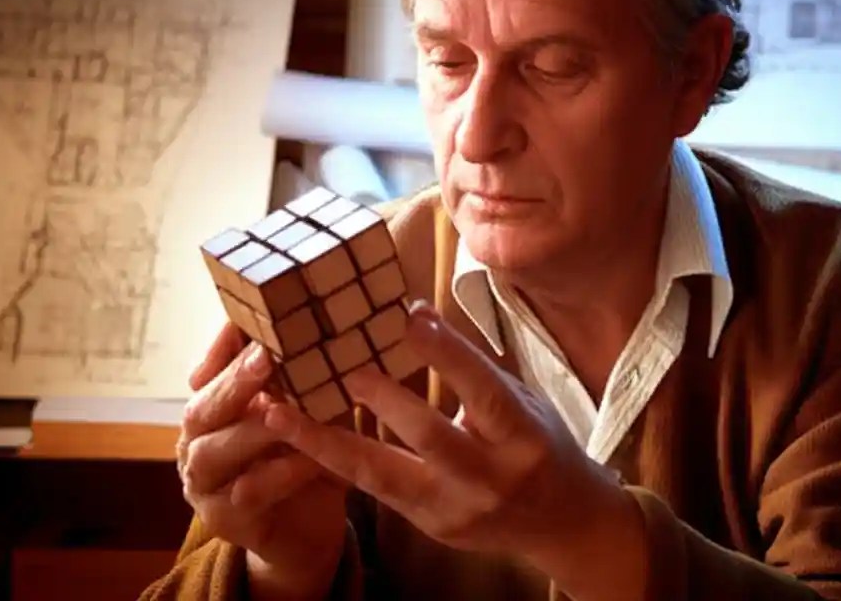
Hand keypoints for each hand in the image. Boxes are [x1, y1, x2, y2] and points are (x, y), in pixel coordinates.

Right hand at [177, 322, 349, 598]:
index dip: (223, 345)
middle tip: (265, 358)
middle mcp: (198, 441)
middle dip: (233, 381)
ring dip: (252, 429)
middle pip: (201, 407)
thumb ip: (309, 376)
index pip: (209, 369)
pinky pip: (246, 493)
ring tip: (283, 411)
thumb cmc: (306, 461)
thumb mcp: (310, 413)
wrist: (308, 531)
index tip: (248, 320)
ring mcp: (204, 483)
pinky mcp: (222, 519)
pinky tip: (309, 461)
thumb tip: (341, 325)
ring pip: (213, 451)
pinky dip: (278, 474)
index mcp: (215, 408)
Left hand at [262, 302, 648, 600]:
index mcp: (523, 438)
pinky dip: (336, 461)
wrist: (563, 524)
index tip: (410, 315)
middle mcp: (490, 477)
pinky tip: (298, 438)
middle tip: (337, 362)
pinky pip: (375, 490)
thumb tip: (416, 315)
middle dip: (381, 399)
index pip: (483, 391)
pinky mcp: (431, 526)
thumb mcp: (523, 403)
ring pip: (383, 474)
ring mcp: (456, 509)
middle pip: (430, 436)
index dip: (447, 353)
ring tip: (278, 412)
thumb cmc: (541, 446)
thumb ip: (474, 370)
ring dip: (325, 440)